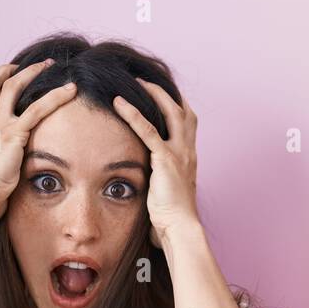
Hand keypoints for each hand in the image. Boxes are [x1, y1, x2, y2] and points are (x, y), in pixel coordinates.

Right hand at [0, 60, 77, 221]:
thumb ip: (1, 162)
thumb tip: (8, 173)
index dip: (0, 80)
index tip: (13, 73)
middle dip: (17, 70)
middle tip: (38, 64)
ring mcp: (0, 124)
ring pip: (15, 87)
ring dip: (34, 72)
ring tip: (52, 65)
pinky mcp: (15, 132)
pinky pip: (38, 108)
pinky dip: (56, 97)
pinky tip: (71, 91)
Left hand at [111, 77, 199, 247]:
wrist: (181, 227)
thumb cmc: (173, 217)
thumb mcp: (168, 192)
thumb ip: (161, 180)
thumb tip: (148, 185)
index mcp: (189, 158)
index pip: (188, 122)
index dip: (178, 105)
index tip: (165, 93)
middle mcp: (188, 151)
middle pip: (183, 111)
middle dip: (166, 93)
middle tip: (147, 81)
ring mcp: (179, 154)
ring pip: (171, 112)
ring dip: (153, 94)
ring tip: (136, 82)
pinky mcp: (165, 159)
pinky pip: (148, 130)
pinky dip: (133, 114)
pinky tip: (119, 103)